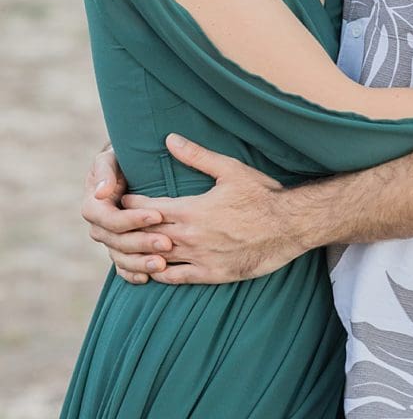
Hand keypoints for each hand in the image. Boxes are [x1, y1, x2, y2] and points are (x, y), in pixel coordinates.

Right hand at [82, 145, 165, 283]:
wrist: (126, 168)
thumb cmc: (120, 158)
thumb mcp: (110, 158)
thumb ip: (105, 171)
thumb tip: (101, 193)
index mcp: (93, 206)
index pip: (111, 219)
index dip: (132, 220)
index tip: (158, 215)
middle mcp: (98, 226)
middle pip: (118, 242)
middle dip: (143, 243)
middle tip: (168, 243)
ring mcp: (109, 240)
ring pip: (121, 258)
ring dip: (141, 263)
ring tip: (163, 265)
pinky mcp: (119, 249)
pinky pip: (123, 268)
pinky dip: (133, 274)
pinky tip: (150, 277)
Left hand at [118, 134, 297, 284]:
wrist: (289, 226)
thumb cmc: (261, 194)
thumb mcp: (230, 169)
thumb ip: (197, 156)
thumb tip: (169, 139)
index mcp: (191, 210)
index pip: (147, 208)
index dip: (131, 203)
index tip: (121, 197)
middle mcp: (190, 237)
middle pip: (146, 236)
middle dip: (129, 228)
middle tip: (116, 222)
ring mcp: (200, 258)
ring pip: (157, 260)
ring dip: (140, 252)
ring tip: (129, 245)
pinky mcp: (212, 275)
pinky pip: (176, 280)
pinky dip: (159, 274)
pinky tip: (152, 269)